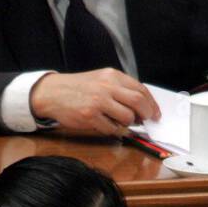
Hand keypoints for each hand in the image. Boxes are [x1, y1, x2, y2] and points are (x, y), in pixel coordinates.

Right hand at [30, 68, 160, 135]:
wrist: (53, 93)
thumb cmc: (78, 88)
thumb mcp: (101, 79)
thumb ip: (119, 88)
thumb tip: (139, 105)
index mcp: (112, 76)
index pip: (140, 89)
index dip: (151, 103)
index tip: (154, 113)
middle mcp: (107, 87)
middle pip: (138, 102)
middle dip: (146, 114)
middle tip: (146, 121)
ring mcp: (98, 102)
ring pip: (127, 117)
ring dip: (128, 124)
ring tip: (120, 122)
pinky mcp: (90, 116)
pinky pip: (111, 128)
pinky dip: (113, 130)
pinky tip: (107, 125)